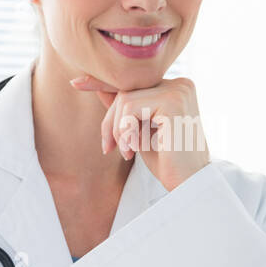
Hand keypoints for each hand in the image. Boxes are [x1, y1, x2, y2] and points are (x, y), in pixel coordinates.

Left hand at [69, 73, 210, 190]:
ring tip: (127, 152)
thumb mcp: (140, 130)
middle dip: (110, 121)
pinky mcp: (172, 101)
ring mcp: (178, 90)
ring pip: (124, 99)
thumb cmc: (167, 161)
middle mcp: (180, 83)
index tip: (76, 82)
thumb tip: (99, 85)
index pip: (133, 81)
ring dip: (117, 130)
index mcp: (176, 87)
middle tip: (110, 148)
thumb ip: (126, 108)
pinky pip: (130, 107)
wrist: (189, 185)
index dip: (103, 82)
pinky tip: (133, 150)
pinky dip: (124, 131)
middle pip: (125, 90)